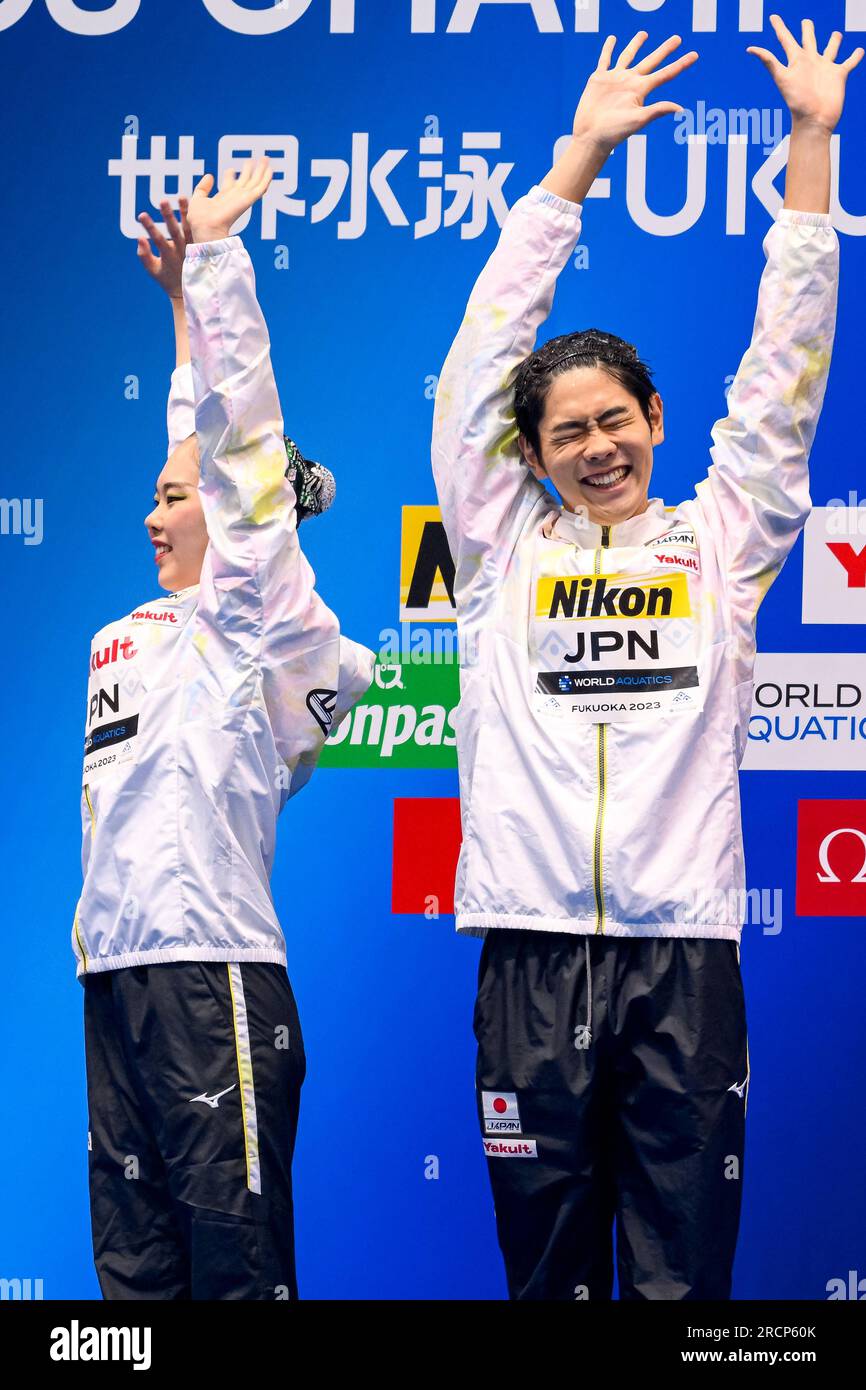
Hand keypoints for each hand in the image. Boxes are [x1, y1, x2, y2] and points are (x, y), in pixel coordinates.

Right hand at [136, 197, 191, 299]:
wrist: (189, 291)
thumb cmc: (168, 280)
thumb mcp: (153, 271)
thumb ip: (144, 256)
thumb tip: (139, 238)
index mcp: (168, 255)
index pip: (157, 238)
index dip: (149, 227)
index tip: (141, 215)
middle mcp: (181, 250)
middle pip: (173, 230)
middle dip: (167, 215)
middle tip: (162, 201)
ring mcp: (192, 248)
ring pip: (188, 228)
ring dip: (184, 213)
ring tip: (182, 197)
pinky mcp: (200, 247)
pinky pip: (197, 230)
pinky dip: (195, 219)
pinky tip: (195, 204)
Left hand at [186, 158, 271, 242]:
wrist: (206, 228)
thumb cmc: (199, 219)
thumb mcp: (198, 199)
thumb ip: (203, 187)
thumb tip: (210, 176)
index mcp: (223, 198)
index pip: (229, 185)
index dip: (230, 175)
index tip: (230, 169)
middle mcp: (234, 197)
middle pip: (245, 181)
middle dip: (249, 170)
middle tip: (253, 159)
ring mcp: (242, 198)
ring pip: (255, 182)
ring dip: (261, 170)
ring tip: (265, 159)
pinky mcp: (248, 200)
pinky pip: (260, 188)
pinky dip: (266, 179)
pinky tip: (270, 170)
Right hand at [571, 31, 697, 149]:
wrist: (591, 135)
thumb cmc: (614, 132)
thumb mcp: (638, 120)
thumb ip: (658, 110)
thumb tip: (681, 109)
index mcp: (641, 90)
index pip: (666, 74)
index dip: (681, 64)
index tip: (695, 55)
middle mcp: (630, 82)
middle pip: (652, 61)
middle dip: (665, 50)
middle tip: (678, 38)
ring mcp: (615, 79)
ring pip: (628, 56)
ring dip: (636, 44)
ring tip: (644, 34)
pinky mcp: (599, 79)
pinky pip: (605, 60)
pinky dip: (608, 49)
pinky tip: (612, 40)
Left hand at [747, 16, 862, 133]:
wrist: (814, 121)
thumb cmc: (797, 102)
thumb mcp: (781, 78)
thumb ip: (768, 61)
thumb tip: (749, 49)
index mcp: (796, 61)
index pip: (785, 40)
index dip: (779, 27)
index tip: (772, 17)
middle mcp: (810, 62)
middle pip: (809, 40)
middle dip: (807, 30)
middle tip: (806, 22)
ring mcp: (825, 68)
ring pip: (831, 49)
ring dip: (834, 42)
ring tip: (836, 35)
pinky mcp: (839, 76)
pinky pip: (849, 63)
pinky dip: (855, 57)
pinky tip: (859, 51)